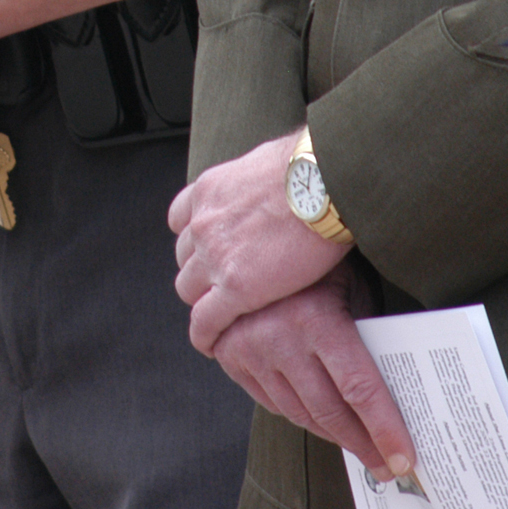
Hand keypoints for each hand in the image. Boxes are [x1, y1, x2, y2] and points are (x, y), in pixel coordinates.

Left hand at [169, 130, 347, 353]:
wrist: (325, 183)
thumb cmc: (312, 169)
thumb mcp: (267, 163)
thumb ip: (255, 182)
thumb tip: (270, 183)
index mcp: (209, 190)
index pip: (182, 221)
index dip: (196, 241)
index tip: (209, 252)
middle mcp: (203, 222)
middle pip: (185, 259)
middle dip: (201, 273)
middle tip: (222, 286)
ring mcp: (215, 256)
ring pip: (190, 290)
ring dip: (204, 302)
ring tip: (220, 317)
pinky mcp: (234, 288)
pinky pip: (206, 320)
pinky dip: (206, 334)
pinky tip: (212, 345)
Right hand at [211, 261, 415, 481]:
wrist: (261, 228)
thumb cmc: (320, 255)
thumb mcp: (352, 287)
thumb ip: (366, 332)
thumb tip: (393, 383)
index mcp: (315, 318)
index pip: (359, 390)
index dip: (384, 430)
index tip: (401, 459)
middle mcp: (278, 337)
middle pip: (329, 411)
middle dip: (362, 444)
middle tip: (385, 463)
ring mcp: (249, 348)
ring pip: (298, 412)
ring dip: (331, 433)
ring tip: (357, 443)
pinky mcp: (230, 354)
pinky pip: (269, 401)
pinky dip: (297, 412)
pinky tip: (319, 416)